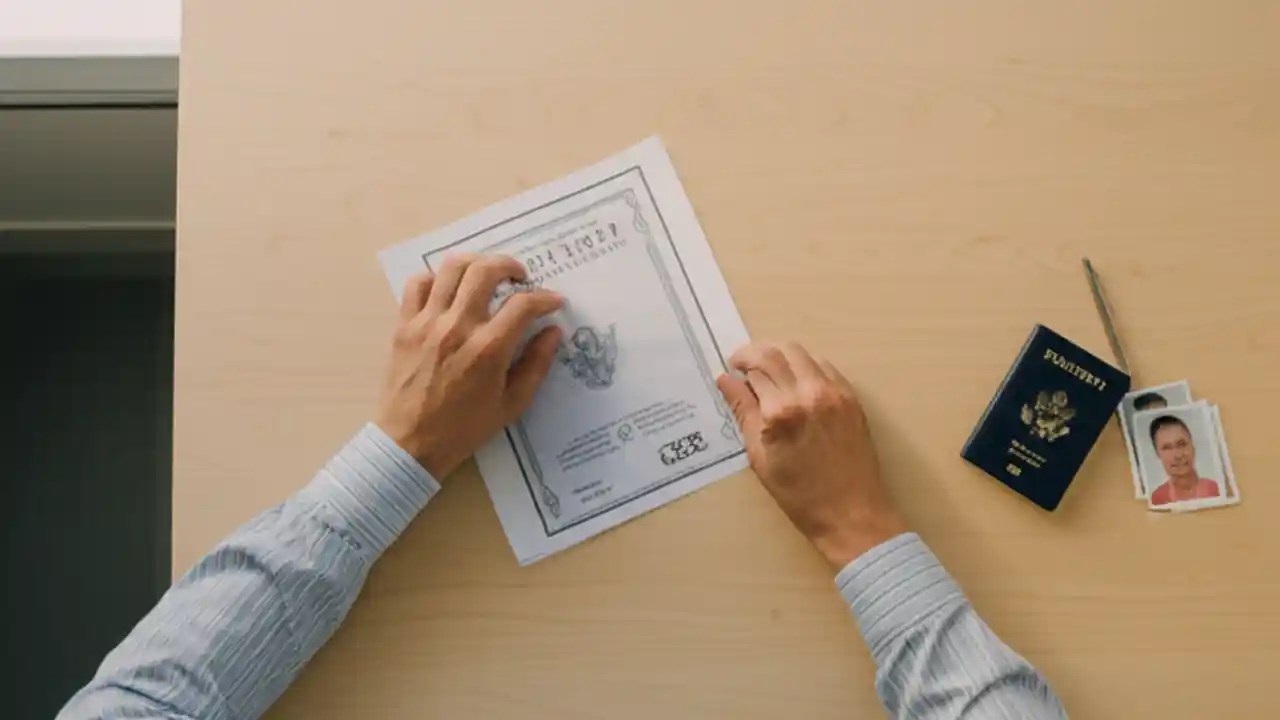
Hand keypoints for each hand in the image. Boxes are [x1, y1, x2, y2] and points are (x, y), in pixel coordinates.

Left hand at [376, 254, 563, 477]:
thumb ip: (536, 364)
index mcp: (488, 350)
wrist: (410, 444)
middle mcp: (457, 328)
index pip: (523, 305)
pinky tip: (448, 290)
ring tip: (486, 275)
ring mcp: (427, 323)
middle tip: (519, 278)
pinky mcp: (404, 326)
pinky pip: (417, 284)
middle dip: (509, 266)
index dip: (545, 298)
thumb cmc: (464, 429)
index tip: (553, 302)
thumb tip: (553, 332)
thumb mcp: (512, 404)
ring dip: (475, 263)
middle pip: (485, 271)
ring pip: (450, 268)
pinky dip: (435, 279)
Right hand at [716, 341, 905, 568]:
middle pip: (777, 352)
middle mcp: (809, 393)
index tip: (732, 369)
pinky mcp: (851, 398)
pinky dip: (806, 368)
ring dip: (782, 357)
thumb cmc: (799, 494)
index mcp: (781, 412)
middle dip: (756, 353)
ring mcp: (834, 393)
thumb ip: (743, 412)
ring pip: (802, 354)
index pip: (754, 368)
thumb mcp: (760, 457)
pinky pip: (825, 367)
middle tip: (745, 365)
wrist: (851, 513)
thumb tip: (726, 381)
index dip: (739, 365)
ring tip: (771, 375)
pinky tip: (798, 385)